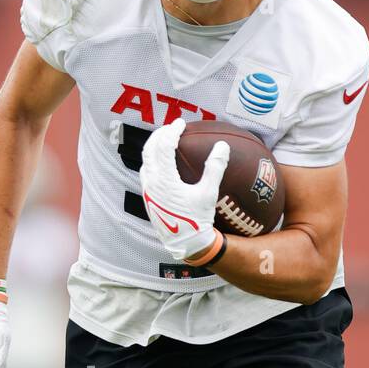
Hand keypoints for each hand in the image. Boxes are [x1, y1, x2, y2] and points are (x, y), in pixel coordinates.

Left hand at [140, 117, 229, 261]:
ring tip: (166, 141)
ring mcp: (147, 191)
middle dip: (159, 134)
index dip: (172, 131)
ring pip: (145, 161)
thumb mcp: (208, 194)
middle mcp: (151, 183)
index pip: (164, 146)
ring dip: (154, 147)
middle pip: (149, 149)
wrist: (184, 244)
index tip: (181, 123)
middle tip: (172, 127)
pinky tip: (163, 163)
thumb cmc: (197, 220)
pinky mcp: (147, 198)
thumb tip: (222, 146)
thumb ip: (214, 168)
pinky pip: (146, 173)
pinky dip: (153, 161)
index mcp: (164, 180)